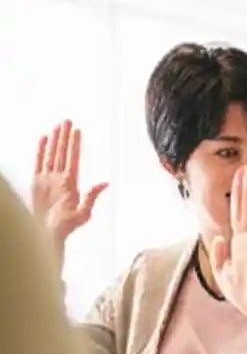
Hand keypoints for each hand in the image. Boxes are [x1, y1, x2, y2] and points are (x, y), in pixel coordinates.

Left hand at [30, 120, 108, 249]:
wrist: (44, 233)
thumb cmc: (66, 225)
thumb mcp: (84, 213)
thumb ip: (92, 196)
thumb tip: (105, 183)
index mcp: (69, 184)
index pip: (73, 158)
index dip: (75, 143)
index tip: (77, 131)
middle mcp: (55, 178)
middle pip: (61, 152)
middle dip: (64, 135)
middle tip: (67, 120)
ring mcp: (44, 179)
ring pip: (50, 154)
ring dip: (54, 139)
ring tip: (58, 125)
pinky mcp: (35, 182)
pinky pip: (37, 162)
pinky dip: (40, 150)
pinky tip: (43, 138)